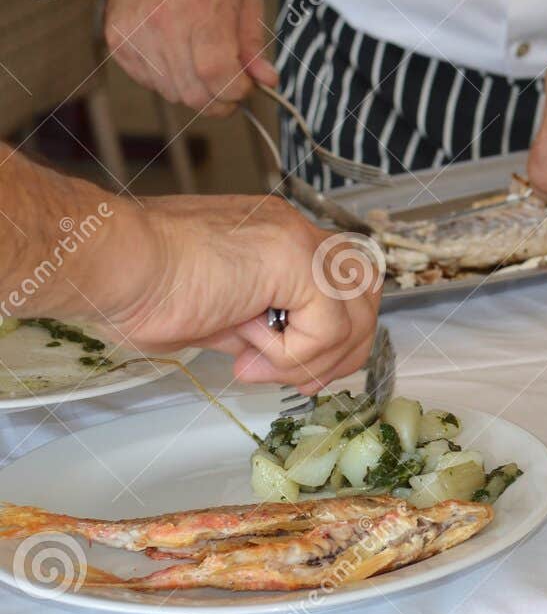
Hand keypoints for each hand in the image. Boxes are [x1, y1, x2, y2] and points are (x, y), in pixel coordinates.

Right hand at [95, 195, 380, 393]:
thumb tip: (279, 355)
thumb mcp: (219, 320)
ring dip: (314, 359)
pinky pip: (329, 328)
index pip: (344, 290)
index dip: (331, 340)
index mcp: (279, 242)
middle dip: (339, 353)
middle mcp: (296, 234)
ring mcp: (299, 242)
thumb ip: (261, 330)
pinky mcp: (296, 260)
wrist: (113, 266)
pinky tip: (252, 352)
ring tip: (262, 366)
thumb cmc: (140, 289)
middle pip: (365, 299)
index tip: (290, 369)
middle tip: (295, 379)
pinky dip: (297, 355)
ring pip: (355, 317)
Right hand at [102, 0, 276, 115]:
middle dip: (220, 100)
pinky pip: (149, 82)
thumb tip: (267, 81)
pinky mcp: (118, 41)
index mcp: (202, 12)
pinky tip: (177, 56)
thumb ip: (255, 44)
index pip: (218, 76)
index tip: (246, 86)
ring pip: (173, 93)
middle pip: (195, 94)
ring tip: (202, 64)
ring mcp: (136, 34)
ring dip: (195, 91)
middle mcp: (164, 25)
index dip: (237, 92)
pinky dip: (169, 81)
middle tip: (229, 84)